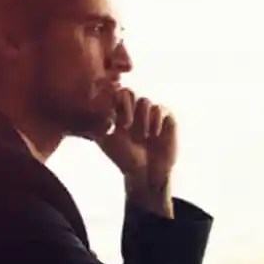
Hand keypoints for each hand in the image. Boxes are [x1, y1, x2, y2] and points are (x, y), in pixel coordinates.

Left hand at [94, 88, 177, 216]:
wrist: (147, 172)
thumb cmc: (125, 158)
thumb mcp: (106, 140)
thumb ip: (99, 123)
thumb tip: (97, 108)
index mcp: (117, 112)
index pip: (113, 94)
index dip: (112, 103)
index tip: (114, 121)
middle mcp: (134, 109)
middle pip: (128, 92)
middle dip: (126, 108)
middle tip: (126, 126)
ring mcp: (150, 113)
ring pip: (144, 101)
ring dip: (141, 119)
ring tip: (142, 137)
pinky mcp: (166, 118)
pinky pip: (160, 109)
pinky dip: (156, 121)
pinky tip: (153, 136)